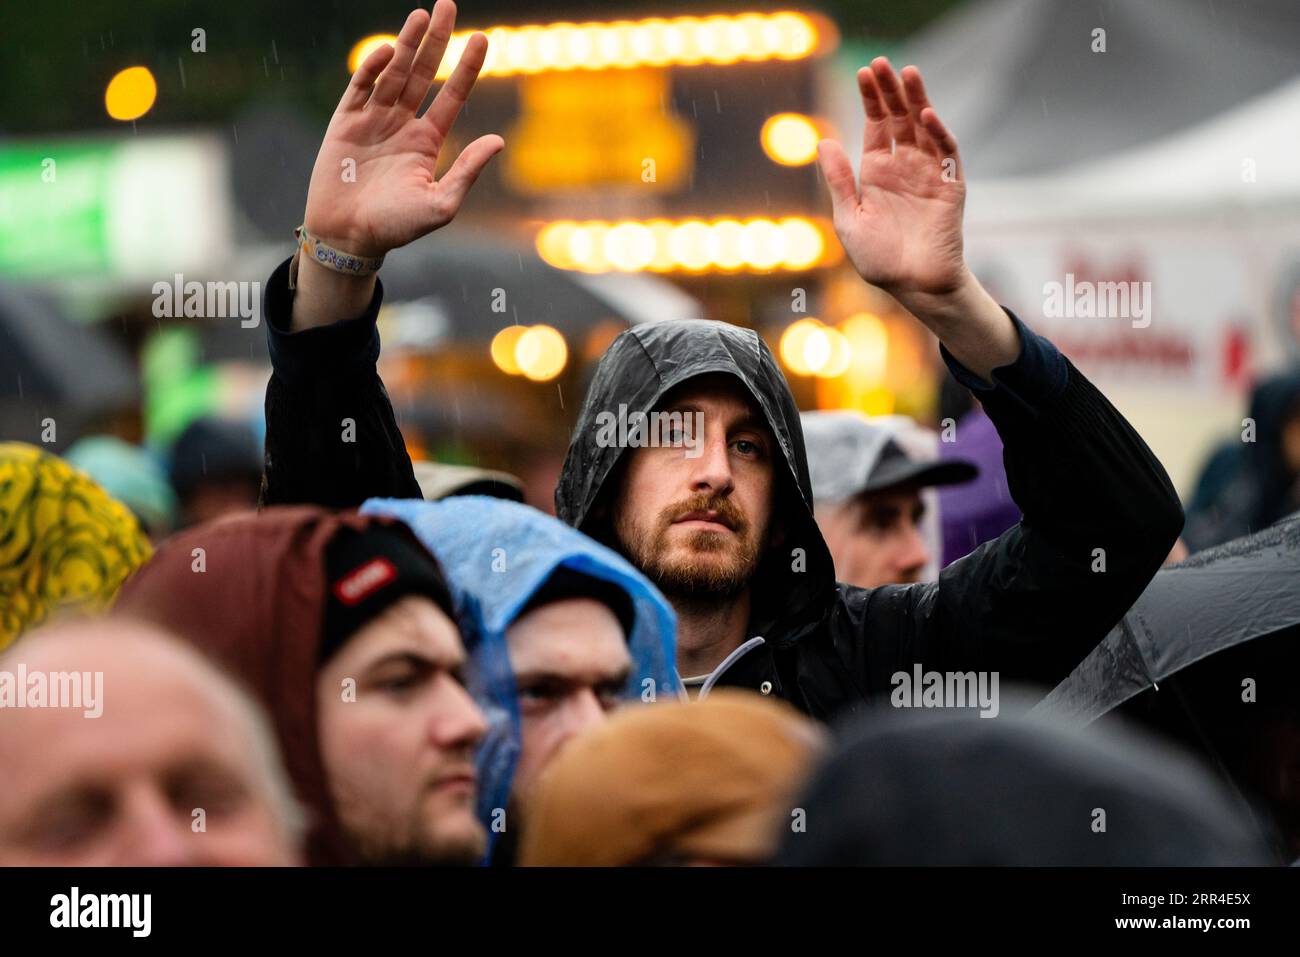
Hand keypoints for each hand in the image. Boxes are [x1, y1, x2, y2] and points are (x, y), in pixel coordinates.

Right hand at [302, 0, 502, 258]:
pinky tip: (392, 51)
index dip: (466, 67)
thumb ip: (468, 171)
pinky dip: (374, 67)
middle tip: (448, 5)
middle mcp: (401, 124)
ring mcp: (372, 120)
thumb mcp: (441, 203)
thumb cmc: (396, 227)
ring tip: (423, 15)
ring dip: (408, 44)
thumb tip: (498, 140)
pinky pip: (361, 87)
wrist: (348, 236)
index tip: (482, 38)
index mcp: (426, 141)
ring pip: (394, 73)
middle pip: (423, 73)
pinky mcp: (344, 121)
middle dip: (437, 41)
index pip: (451, 95)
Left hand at [818, 58, 1017, 378]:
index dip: (871, 100)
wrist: (913, 286)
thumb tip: (823, 141)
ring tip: (907, 73)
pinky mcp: (950, 186)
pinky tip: (925, 115)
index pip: (876, 126)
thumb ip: (839, 181)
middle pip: (899, 119)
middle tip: (882, 64)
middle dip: (891, 91)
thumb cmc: (880, 260)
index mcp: (877, 173)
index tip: (864, 72)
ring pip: (924, 127)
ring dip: (916, 100)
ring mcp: (928, 174)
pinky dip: (937, 133)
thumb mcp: (849, 218)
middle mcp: (904, 168)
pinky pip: (945, 153)